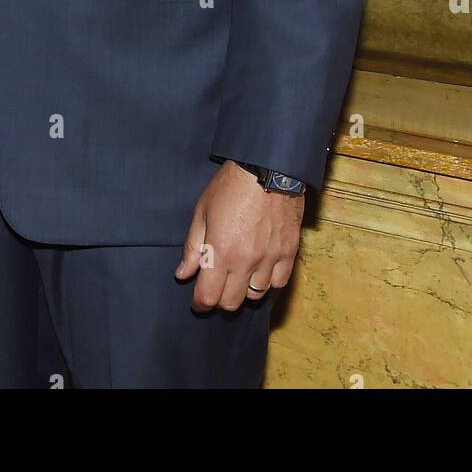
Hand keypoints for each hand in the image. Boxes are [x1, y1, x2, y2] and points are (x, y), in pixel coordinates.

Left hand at [174, 160, 303, 310]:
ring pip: (255, 295)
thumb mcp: (203, 211)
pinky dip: (268, 282)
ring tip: (239, 276)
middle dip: (219, 299)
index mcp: (221, 251)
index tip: (198, 301)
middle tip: (217, 286)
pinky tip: (261, 272)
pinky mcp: (289, 252)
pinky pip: (279, 283)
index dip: (200, 304)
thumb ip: (193, 246)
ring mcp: (270, 258)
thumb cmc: (231, 185)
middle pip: (231, 302)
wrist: (268, 167)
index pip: (208, 297)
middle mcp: (246, 261)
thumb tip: (183, 273)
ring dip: (244, 290)